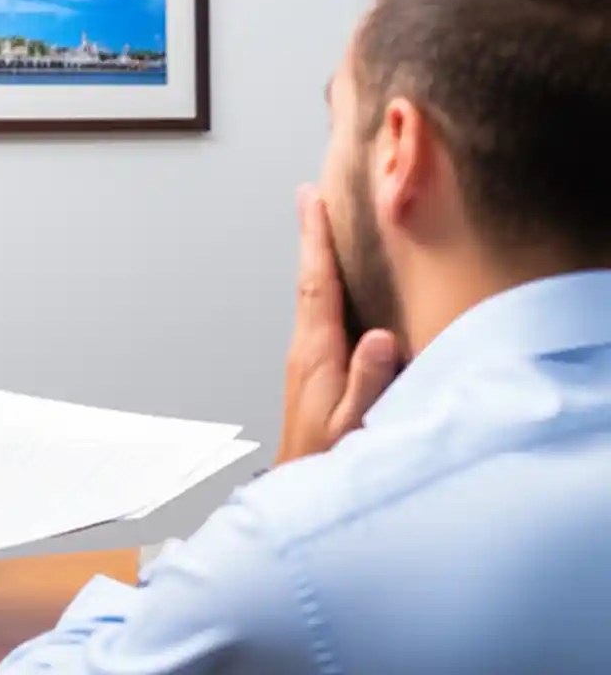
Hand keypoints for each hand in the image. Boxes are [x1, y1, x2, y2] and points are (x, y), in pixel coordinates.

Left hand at [278, 186, 398, 465]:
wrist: (300, 486)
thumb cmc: (330, 459)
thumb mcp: (354, 424)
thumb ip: (369, 382)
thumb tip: (380, 337)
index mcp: (316, 353)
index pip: (316, 284)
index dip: (316, 240)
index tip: (314, 200)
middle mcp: (305, 348)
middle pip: (309, 279)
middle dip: (312, 236)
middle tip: (313, 195)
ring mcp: (307, 357)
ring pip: (312, 294)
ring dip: (317, 258)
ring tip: (323, 224)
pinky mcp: (313, 368)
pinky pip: (319, 312)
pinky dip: (324, 285)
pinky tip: (335, 283)